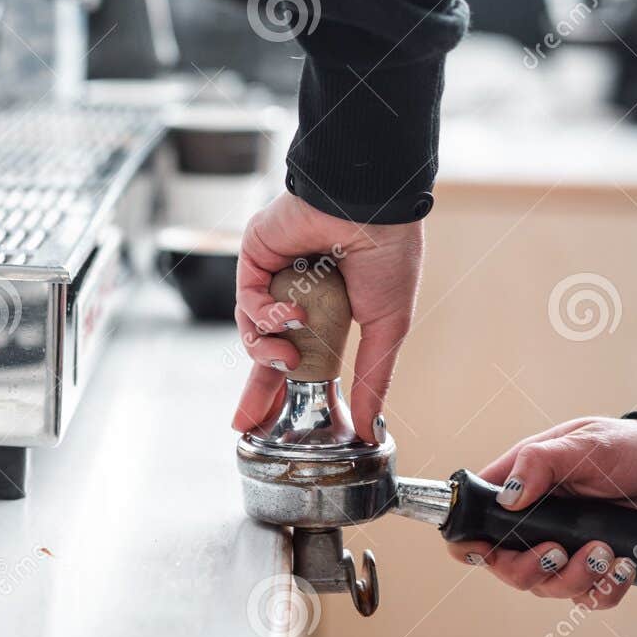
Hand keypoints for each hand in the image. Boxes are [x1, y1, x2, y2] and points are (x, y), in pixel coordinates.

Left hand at [232, 191, 423, 441]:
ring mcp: (275, 276)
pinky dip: (264, 315)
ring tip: (288, 354)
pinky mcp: (255, 256)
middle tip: (247, 423)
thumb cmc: (389, 258)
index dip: (287, 390)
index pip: (301, 357)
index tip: (273, 427)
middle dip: (257, 389)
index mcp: (329, 312)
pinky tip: (291, 313)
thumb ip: (372, 378)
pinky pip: (247, 300)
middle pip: (267, 350)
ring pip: (252, 329)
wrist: (371, 207)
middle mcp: (298, 295)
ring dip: (266, 349)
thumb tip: (372, 430)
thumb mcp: (387, 328)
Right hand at [450, 417, 636, 607]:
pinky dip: (603, 591)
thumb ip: (541, 462)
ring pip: (547, 586)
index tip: (485, 552)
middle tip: (561, 551)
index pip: (474, 519)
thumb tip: (507, 496)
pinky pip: (587, 596)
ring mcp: (562, 547)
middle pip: (506, 566)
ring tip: (605, 553)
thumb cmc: (621, 446)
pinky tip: (624, 568)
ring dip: (574, 579)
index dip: (469, 542)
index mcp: (516, 486)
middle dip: (531, 569)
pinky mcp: (591, 566)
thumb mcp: (583, 444)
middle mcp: (532, 522)